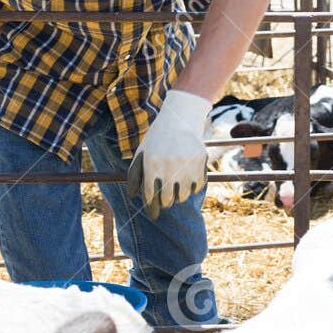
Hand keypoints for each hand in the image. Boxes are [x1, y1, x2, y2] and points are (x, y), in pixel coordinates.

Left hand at [126, 89, 209, 219]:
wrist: (180, 119)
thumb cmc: (157, 139)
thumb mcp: (141, 153)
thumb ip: (135, 175)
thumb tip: (132, 195)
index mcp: (152, 165)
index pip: (151, 196)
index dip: (151, 207)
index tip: (153, 213)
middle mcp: (169, 166)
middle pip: (167, 200)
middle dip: (165, 202)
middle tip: (166, 199)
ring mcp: (187, 165)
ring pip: (183, 196)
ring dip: (179, 195)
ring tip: (177, 186)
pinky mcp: (200, 163)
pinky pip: (197, 187)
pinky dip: (193, 187)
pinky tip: (188, 179)